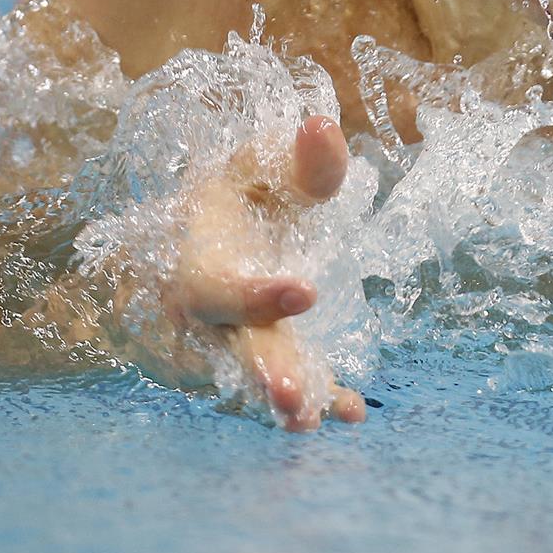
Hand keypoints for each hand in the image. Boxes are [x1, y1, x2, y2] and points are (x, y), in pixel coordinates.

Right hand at [153, 115, 365, 430]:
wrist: (229, 218)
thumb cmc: (246, 186)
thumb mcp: (264, 161)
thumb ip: (299, 158)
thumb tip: (322, 130)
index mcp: (199, 257)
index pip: (219, 285)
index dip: (257, 293)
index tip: (307, 291)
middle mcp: (212, 309)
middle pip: (236, 345)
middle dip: (265, 370)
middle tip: (291, 397)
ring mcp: (242, 336)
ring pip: (263, 371)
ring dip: (289, 397)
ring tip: (313, 422)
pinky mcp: (274, 349)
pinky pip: (298, 377)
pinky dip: (325, 396)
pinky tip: (353, 414)